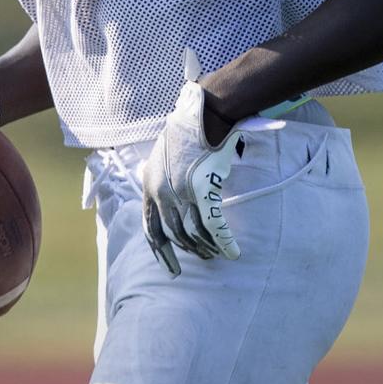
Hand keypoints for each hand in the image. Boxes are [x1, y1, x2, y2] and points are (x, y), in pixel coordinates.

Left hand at [140, 80, 241, 275]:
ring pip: (194, 232)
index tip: (170, 267)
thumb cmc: (187, 134)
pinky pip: (214, 225)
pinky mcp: (202, 190)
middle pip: (174, 233)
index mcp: (149, 185)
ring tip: (218, 253)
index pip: (151, 226)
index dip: (160, 250)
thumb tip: (164, 194)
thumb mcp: (162, 156)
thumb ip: (160, 178)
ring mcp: (181, 192)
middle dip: (190, 250)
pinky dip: (224, 241)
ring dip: (207, 247)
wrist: (204, 116)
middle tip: (205, 258)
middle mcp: (161, 191)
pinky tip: (233, 251)